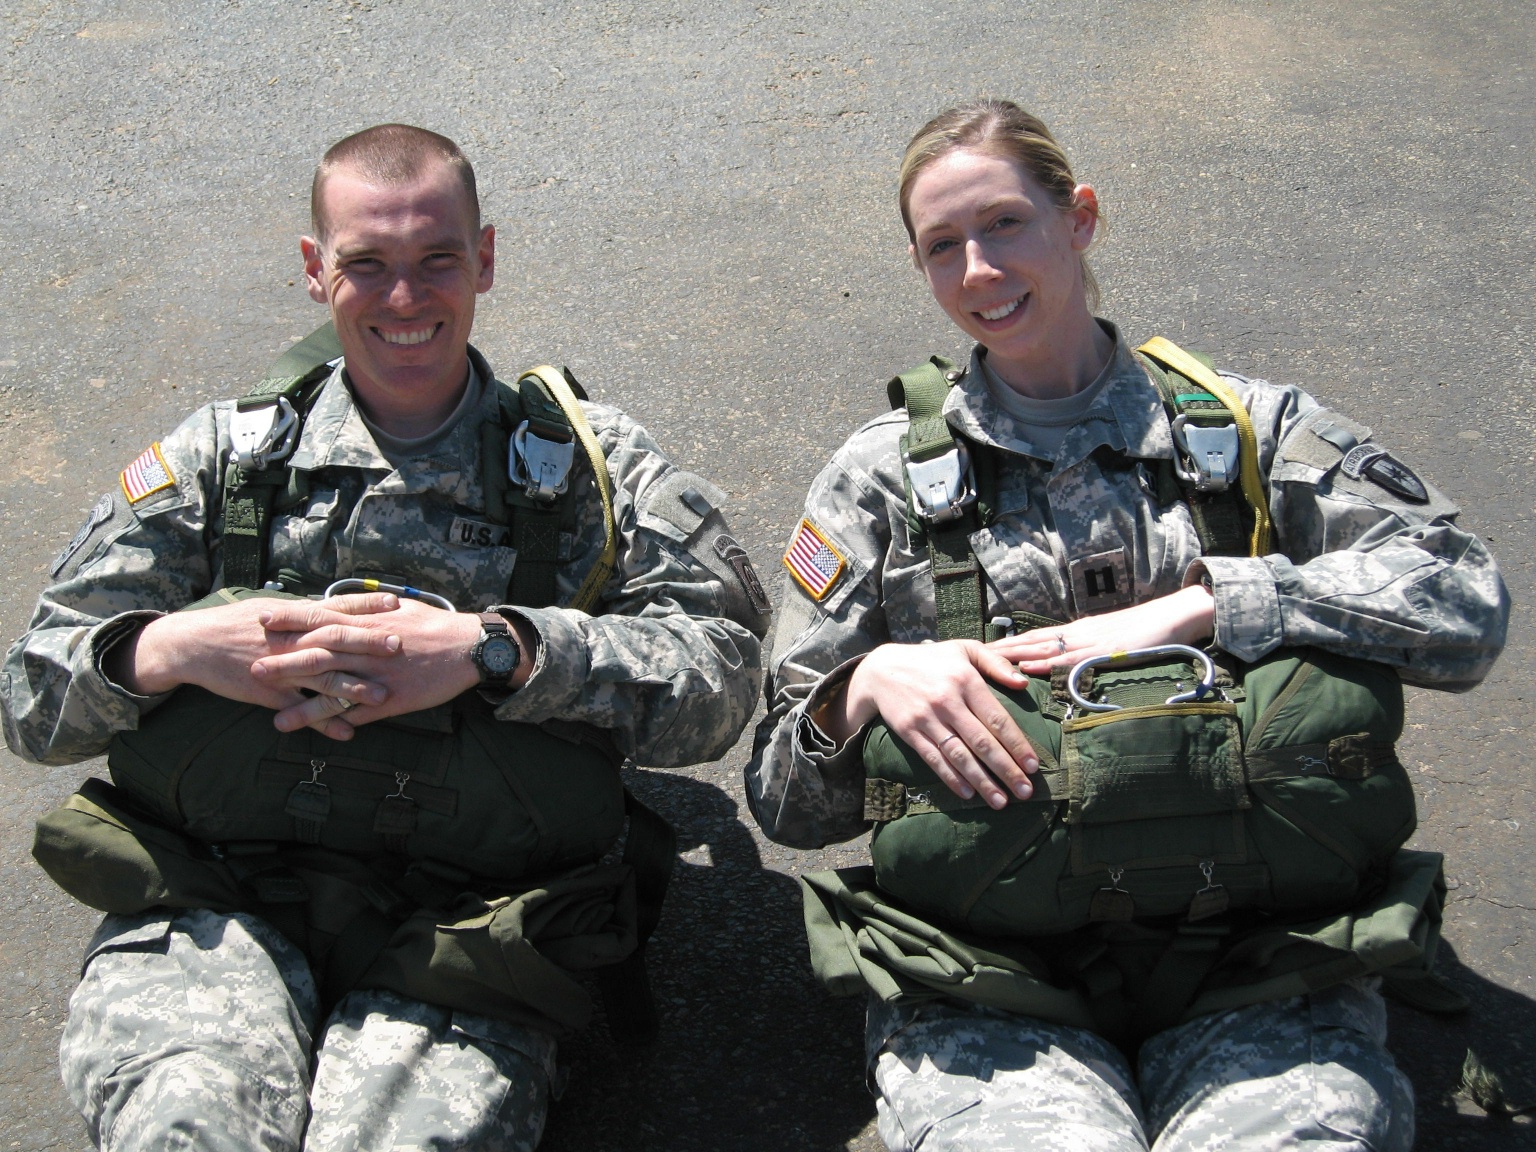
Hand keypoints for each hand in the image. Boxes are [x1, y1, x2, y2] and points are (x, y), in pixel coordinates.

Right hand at [109, 593, 399, 731]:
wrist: (193, 645)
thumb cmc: (234, 624)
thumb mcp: (270, 609)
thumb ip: (303, 612)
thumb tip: (332, 605)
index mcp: (293, 618)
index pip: (335, 607)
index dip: (366, 604)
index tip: (396, 601)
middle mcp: (290, 640)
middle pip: (335, 641)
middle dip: (368, 643)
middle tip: (400, 644)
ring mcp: (281, 668)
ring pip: (322, 678)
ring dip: (353, 688)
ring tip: (383, 696)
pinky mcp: (270, 694)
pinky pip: (301, 711)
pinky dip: (324, 723)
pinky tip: (347, 733)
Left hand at [251, 598, 530, 735]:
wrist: (469, 646)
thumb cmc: (434, 624)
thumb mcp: (398, 608)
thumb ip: (366, 609)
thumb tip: (339, 605)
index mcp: (369, 622)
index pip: (322, 618)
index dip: (291, 619)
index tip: (262, 619)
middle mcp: (369, 648)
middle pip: (320, 655)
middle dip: (285, 664)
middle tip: (253, 670)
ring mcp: (380, 676)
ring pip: (335, 692)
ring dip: (304, 708)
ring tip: (277, 722)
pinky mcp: (394, 699)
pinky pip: (362, 714)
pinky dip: (340, 725)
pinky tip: (319, 736)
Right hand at [823, 639, 1038, 808]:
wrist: (881, 670)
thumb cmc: (932, 660)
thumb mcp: (964, 649)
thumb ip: (996, 662)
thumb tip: (1023, 682)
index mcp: (966, 680)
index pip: (997, 718)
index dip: (1017, 744)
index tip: (1033, 766)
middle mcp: (947, 701)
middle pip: (982, 742)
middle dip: (1006, 770)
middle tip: (1025, 792)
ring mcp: (927, 718)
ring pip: (959, 755)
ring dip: (982, 781)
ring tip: (1000, 801)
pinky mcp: (909, 732)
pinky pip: (934, 759)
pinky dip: (951, 778)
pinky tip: (968, 793)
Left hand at [993, 585, 1214, 675]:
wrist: (1170, 617)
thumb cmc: (1142, 632)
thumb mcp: (1106, 641)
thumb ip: (1084, 651)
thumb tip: (1063, 663)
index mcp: (1075, 631)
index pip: (1033, 638)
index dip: (1005, 644)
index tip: (978, 651)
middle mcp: (1075, 633)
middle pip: (1028, 641)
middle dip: (997, 650)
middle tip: (968, 656)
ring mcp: (1087, 642)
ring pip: (1041, 648)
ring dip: (1012, 656)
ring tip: (985, 662)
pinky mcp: (1101, 652)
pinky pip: (1068, 660)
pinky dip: (1045, 665)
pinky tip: (1027, 669)